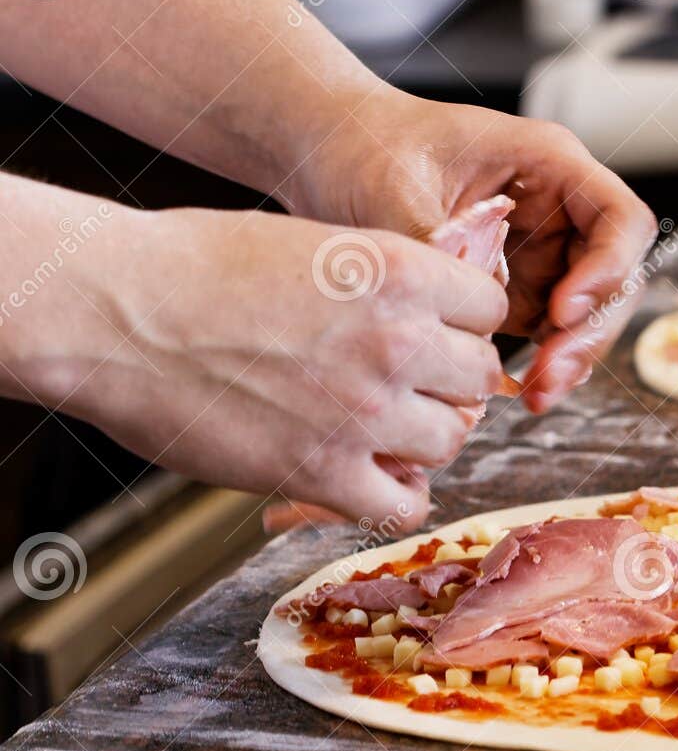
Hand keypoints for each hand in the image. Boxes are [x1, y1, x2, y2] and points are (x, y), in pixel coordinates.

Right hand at [29, 207, 506, 528]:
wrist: (114, 313)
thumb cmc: (198, 267)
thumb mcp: (318, 243)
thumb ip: (390, 282)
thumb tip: (440, 315)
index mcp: (400, 272)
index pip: (490, 310)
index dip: (465, 323)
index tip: (440, 332)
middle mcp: (397, 342)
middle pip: (479, 378)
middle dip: (449, 381)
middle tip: (411, 382)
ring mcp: (365, 413)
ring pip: (451, 441)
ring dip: (424, 437)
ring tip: (381, 425)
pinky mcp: (325, 472)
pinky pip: (405, 506)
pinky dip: (396, 496)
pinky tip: (371, 477)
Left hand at [285, 89, 657, 411]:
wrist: (331, 151)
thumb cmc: (367, 144)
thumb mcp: (398, 191)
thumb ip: (444, 252)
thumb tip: (478, 319)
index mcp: (548, 164)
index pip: (621, 219)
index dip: (608, 269)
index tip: (562, 311)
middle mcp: (559, 208)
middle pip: (615, 276)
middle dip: (590, 331)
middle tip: (550, 375)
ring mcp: (544, 250)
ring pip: (591, 313)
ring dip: (573, 357)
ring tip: (537, 396)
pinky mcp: (521, 286)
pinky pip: (554, 332)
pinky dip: (548, 364)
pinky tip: (526, 392)